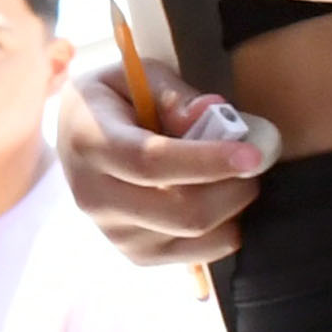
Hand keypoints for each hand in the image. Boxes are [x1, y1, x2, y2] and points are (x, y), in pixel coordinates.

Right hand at [56, 56, 276, 266]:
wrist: (77, 138)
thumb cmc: (115, 101)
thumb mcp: (137, 76)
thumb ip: (175, 94)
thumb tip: (212, 114)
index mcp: (90, 144)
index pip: (151, 162)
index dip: (206, 160)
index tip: (252, 154)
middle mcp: (96, 197)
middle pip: (180, 210)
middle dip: (232, 187)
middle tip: (254, 160)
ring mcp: (115, 233)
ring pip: (194, 235)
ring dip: (232, 206)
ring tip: (235, 176)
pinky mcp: (137, 255)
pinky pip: (199, 255)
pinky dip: (225, 229)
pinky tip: (221, 200)